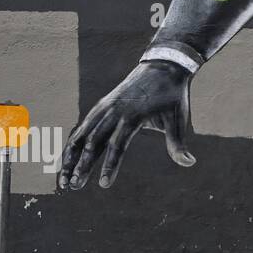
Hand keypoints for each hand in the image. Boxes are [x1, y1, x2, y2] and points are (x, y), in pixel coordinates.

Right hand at [58, 60, 195, 189]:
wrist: (163, 65)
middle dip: (82, 165)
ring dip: (70, 157)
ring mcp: (104, 107)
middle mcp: (113, 111)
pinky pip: (82, 127)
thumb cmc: (172, 95)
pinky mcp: (100, 106)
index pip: (117, 145)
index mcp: (132, 115)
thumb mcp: (178, 117)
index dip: (110, 165)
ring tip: (62, 179)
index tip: (104, 185)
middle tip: (73, 186)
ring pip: (81, 134)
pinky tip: (65, 161)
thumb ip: (177, 143)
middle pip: (93, 141)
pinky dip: (71, 144)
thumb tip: (190, 163)